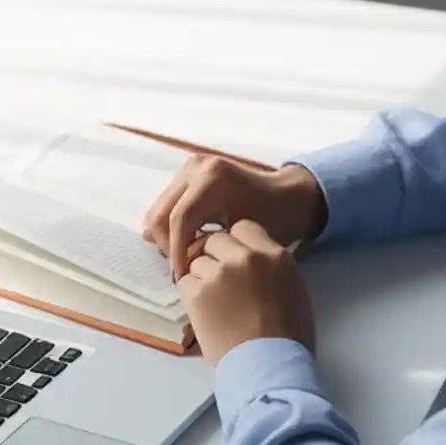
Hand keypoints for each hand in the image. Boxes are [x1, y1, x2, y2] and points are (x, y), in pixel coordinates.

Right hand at [142, 155, 326, 279]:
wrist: (286, 195)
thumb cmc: (273, 219)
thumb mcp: (243, 237)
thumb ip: (207, 248)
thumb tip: (176, 266)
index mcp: (213, 179)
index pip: (179, 219)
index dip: (175, 251)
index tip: (180, 276)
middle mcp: (197, 167)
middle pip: (161, 213)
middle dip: (167, 245)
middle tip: (181, 269)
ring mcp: (190, 167)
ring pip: (159, 209)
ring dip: (167, 236)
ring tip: (185, 256)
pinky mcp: (187, 173)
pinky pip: (167, 204)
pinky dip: (171, 226)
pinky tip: (187, 242)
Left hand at [178, 220, 315, 363]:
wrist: (268, 366)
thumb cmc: (289, 337)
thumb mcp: (291, 288)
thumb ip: (270, 266)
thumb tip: (251, 262)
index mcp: (273, 255)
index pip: (243, 227)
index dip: (235, 242)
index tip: (234, 258)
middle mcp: (244, 257)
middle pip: (215, 239)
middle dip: (213, 256)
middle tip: (218, 280)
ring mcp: (218, 273)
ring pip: (196, 260)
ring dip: (200, 276)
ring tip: (213, 301)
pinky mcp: (196, 292)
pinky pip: (184, 281)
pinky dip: (190, 294)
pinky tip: (204, 311)